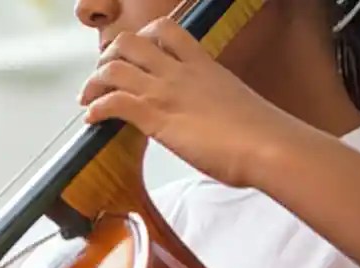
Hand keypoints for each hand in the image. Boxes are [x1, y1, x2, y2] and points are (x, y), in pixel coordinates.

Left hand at [79, 17, 304, 187]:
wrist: (270, 146)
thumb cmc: (262, 135)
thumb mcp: (235, 105)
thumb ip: (215, 104)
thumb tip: (215, 121)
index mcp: (202, 64)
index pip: (166, 30)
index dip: (142, 39)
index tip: (134, 59)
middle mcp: (181, 72)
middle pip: (129, 41)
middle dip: (108, 56)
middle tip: (104, 79)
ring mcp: (167, 93)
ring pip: (114, 67)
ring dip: (93, 82)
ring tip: (88, 99)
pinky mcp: (157, 118)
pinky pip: (113, 102)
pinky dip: (96, 108)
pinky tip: (92, 119)